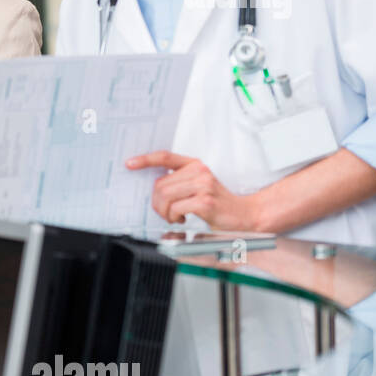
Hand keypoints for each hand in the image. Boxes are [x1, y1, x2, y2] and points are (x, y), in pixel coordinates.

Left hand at [126, 151, 260, 230]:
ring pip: (165, 197)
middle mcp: (199, 171)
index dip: (145, 159)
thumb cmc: (220, 204)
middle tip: (167, 212)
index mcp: (196, 165)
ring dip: (165, 212)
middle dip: (157, 203)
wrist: (246, 215)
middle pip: (160, 185)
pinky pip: (175, 209)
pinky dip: (174, 217)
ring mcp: (203, 185)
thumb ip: (180, 183)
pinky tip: (183, 219)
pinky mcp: (205, 201)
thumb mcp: (200, 187)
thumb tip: (156, 189)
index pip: (165, 157)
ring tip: (175, 216)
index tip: (130, 164)